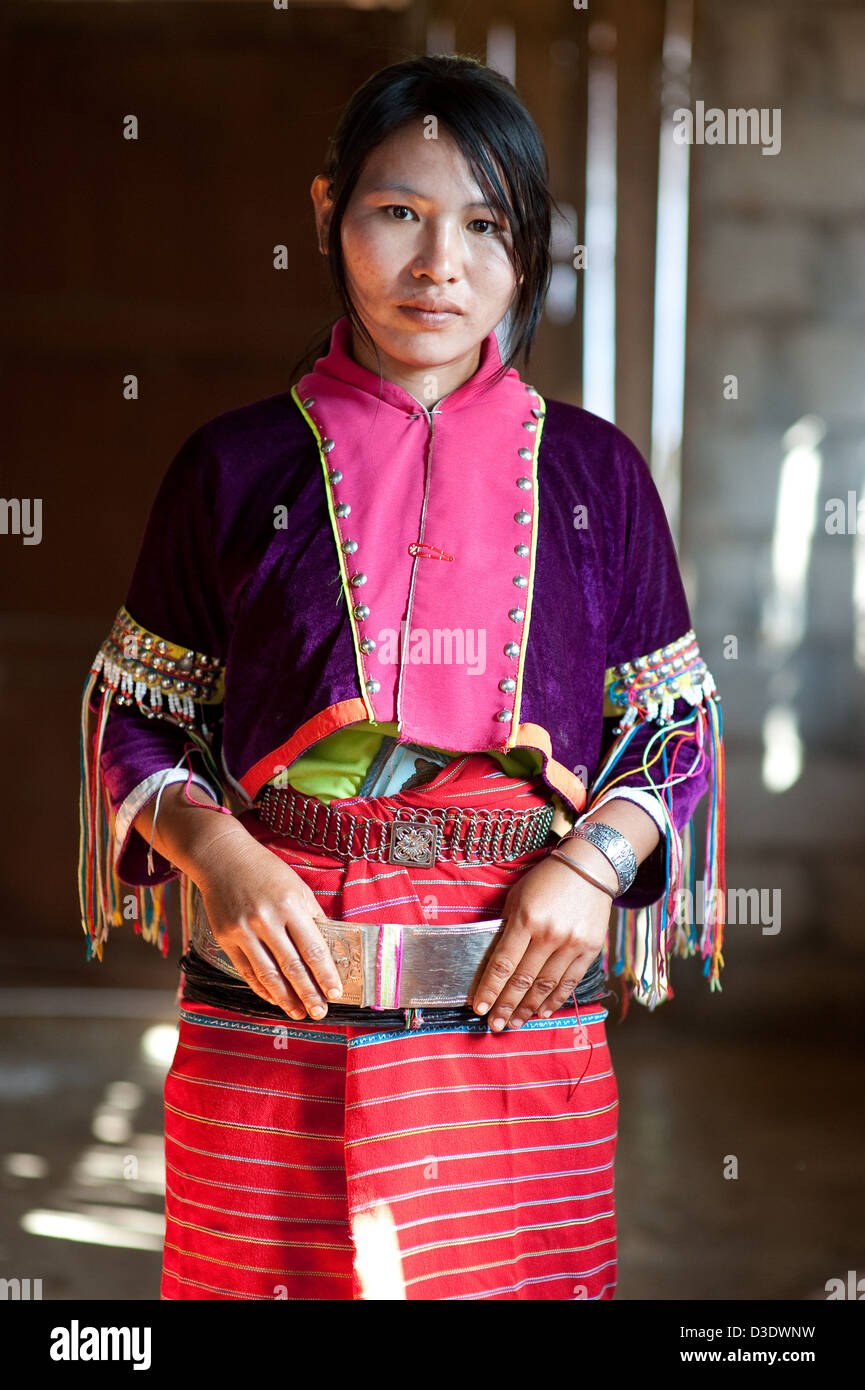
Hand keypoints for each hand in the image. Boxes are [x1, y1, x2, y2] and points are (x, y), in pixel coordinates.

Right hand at [193, 831, 343, 1020]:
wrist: (222, 859)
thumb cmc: (266, 872)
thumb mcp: (297, 887)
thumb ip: (313, 917)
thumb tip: (329, 948)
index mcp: (290, 905)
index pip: (313, 949)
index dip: (326, 974)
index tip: (336, 992)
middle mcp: (266, 920)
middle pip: (292, 967)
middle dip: (309, 993)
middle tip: (320, 1013)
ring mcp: (243, 931)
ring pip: (268, 975)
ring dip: (286, 998)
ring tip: (299, 1013)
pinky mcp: (225, 939)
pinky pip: (247, 971)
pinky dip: (262, 988)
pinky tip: (275, 999)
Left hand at [470, 849, 613, 1030]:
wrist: (590, 868)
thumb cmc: (546, 879)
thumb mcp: (517, 896)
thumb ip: (506, 928)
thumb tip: (493, 961)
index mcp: (526, 919)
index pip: (503, 964)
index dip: (489, 989)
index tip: (479, 1008)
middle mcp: (549, 934)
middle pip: (523, 980)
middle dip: (506, 1006)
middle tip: (495, 1026)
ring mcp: (572, 944)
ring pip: (546, 987)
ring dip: (527, 1009)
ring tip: (514, 1024)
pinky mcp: (590, 950)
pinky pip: (569, 983)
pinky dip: (554, 1001)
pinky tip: (541, 1013)